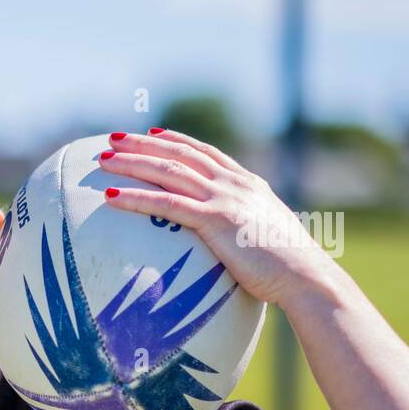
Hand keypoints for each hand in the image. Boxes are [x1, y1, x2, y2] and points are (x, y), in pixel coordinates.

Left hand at [99, 128, 333, 305]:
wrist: (306, 276)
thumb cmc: (287, 268)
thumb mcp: (265, 236)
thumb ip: (246, 226)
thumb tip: (234, 239)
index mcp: (248, 183)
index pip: (205, 152)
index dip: (175, 140)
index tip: (151, 133)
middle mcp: (234, 183)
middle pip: (179, 154)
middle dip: (142, 144)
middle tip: (112, 139)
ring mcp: (225, 198)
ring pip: (167, 171)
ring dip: (131, 164)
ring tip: (102, 161)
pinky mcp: (215, 220)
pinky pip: (166, 204)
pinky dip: (136, 198)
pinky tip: (111, 198)